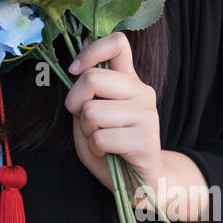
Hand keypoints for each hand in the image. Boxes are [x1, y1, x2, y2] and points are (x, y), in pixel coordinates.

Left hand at [64, 31, 162, 196]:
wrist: (136, 182)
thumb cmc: (109, 145)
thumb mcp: (90, 111)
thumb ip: (87, 85)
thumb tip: (82, 39)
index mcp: (129, 80)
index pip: (118, 43)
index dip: (90, 51)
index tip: (75, 70)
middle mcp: (142, 92)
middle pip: (93, 78)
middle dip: (74, 102)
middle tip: (84, 121)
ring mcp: (147, 115)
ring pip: (92, 112)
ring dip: (86, 131)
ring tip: (100, 140)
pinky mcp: (146, 141)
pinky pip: (101, 137)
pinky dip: (95, 148)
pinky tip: (108, 153)